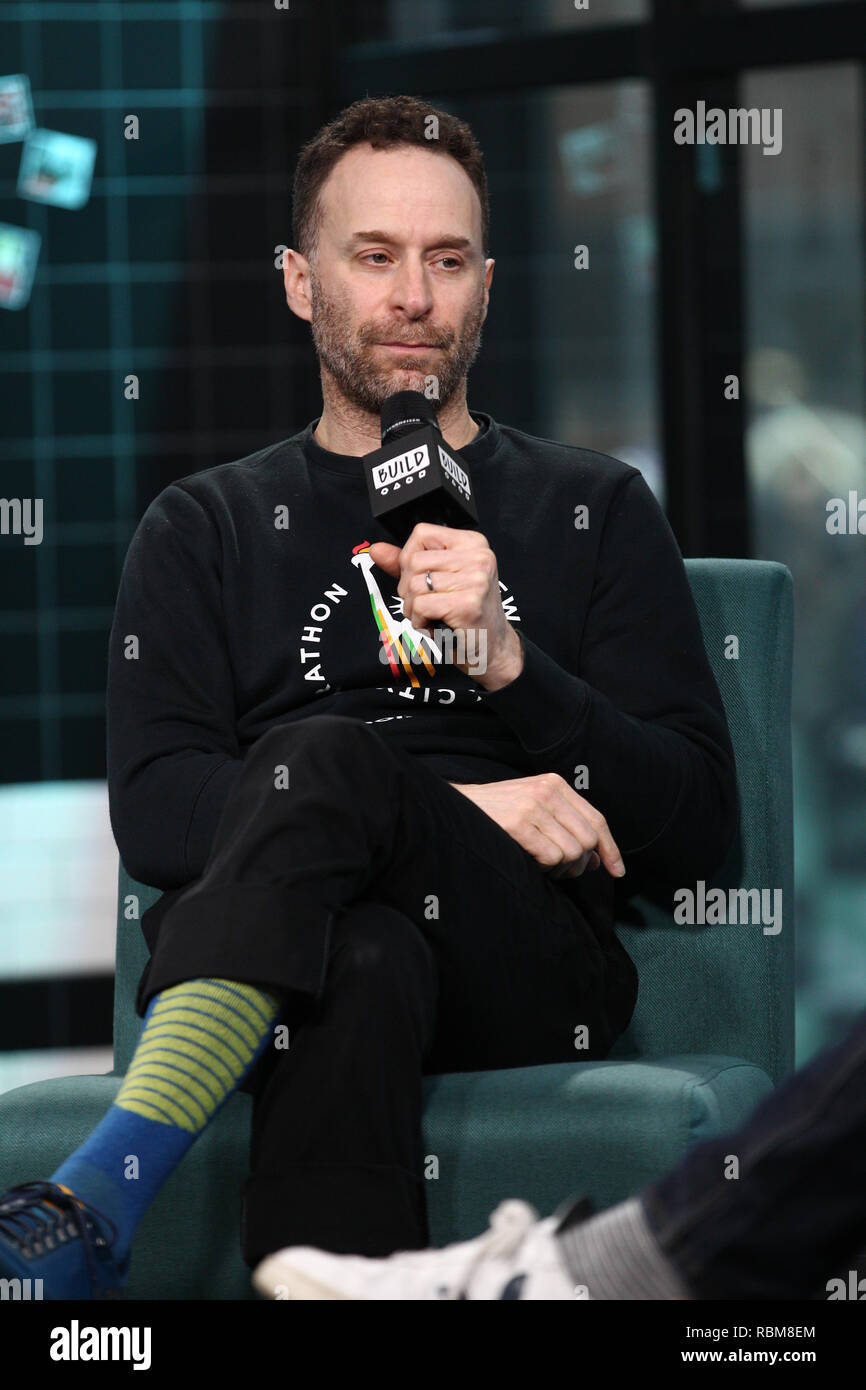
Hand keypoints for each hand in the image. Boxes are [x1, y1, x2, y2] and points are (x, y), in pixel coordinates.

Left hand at [367, 523, 523, 688]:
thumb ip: (407, 564)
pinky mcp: (468, 603)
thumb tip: (376, 549)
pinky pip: (420, 605)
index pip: (421, 533)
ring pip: (414, 585)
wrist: (491, 647)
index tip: (421, 580)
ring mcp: (476, 579)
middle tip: (425, 605)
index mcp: (472, 543)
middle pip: (414, 561)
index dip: (409, 559)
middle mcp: (479, 556)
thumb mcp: (438, 581)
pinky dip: (419, 621)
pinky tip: (434, 626)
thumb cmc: (465, 613)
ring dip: (413, 608)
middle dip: (408, 588)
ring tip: (430, 616)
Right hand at [447, 773, 625, 879]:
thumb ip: (566, 824)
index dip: (610, 848)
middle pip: (588, 839)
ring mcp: (532, 807)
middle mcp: (547, 791)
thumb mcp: (534, 806)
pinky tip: (528, 860)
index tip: (617, 871)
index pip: (596, 820)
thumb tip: (597, 859)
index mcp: (555, 784)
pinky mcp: (518, 824)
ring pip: (572, 851)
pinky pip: (551, 857)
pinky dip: (544, 867)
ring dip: (560, 868)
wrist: (454, 808)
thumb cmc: (496, 813)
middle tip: (562, 870)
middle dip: (581, 863)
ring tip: (540, 862)